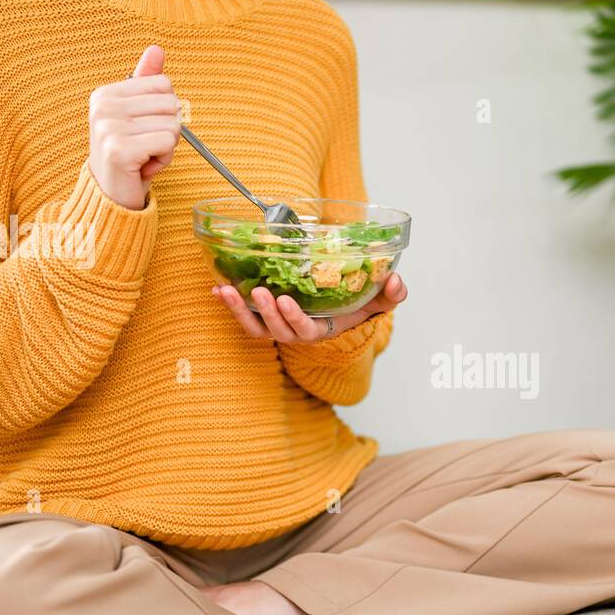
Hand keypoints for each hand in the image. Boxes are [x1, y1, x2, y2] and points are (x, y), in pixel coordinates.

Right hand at [87, 45, 180, 209]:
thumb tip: (156, 49)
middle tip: (146, 147)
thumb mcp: (138, 115)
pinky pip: (167, 144)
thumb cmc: (130, 154)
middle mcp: (103, 107)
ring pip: (172, 126)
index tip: (144, 129)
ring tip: (144, 158)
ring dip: (166, 149)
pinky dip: (164, 161)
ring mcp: (109, 128)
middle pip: (171, 104)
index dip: (165, 111)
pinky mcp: (120, 150)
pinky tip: (144, 168)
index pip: (164, 84)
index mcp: (106, 94)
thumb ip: (146, 82)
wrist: (112, 194)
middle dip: (168, 131)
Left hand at [214, 273, 407, 343]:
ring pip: (255, 326)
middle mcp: (295, 332)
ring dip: (239, 310)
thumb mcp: (377, 300)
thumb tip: (396, 282)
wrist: (337, 310)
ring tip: (227, 290)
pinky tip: (217, 289)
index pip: (306, 331)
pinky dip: (229, 305)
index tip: (286, 302)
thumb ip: (390, 294)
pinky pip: (243, 317)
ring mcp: (276, 327)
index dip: (295, 319)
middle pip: (277, 330)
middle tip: (260, 291)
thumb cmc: (354, 305)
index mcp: (320, 329)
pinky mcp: (262, 318)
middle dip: (266, 312)